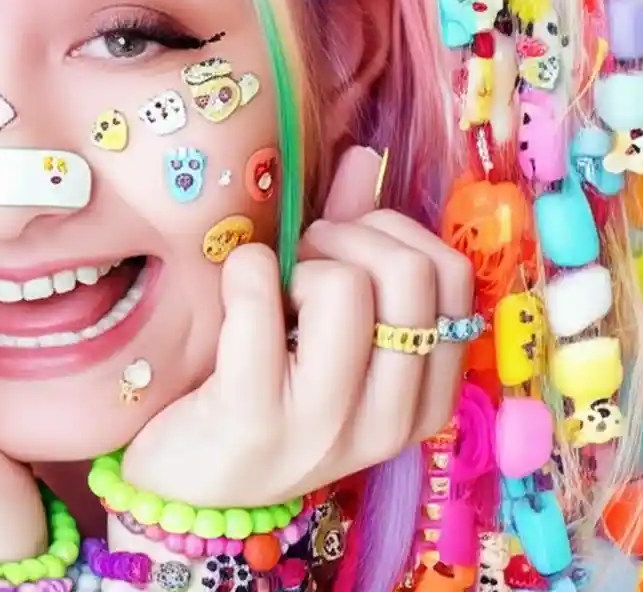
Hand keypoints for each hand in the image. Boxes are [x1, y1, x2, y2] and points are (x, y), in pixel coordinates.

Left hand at [122, 148, 473, 507]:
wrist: (188, 485)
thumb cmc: (264, 392)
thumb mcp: (324, 330)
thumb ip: (351, 246)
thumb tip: (365, 158)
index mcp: (422, 396)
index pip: (454, 279)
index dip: (395, 239)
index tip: (346, 255)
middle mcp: (390, 419)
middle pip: (410, 273)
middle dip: (348, 238)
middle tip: (302, 263)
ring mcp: (326, 425)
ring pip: (345, 285)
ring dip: (297, 261)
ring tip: (271, 293)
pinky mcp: (256, 419)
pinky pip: (262, 298)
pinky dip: (244, 272)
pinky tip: (234, 293)